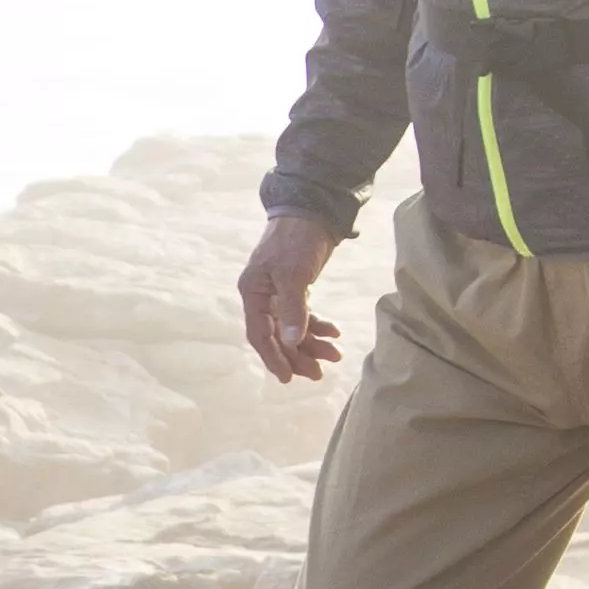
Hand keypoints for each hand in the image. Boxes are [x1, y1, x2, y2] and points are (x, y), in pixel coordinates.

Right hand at [238, 212, 348, 383]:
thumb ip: (292, 310)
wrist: (312, 209)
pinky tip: (334, 332)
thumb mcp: (294, 275)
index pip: (260, 334)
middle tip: (319, 373)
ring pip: (292, 328)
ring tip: (335, 355)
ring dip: (312, 343)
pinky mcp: (296, 288)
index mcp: (253, 292)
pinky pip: (303, 316)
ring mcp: (279, 293)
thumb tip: (290, 342)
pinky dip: (318, 326)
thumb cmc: (297, 240)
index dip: (273, 358)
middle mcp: (262, 296)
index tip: (288, 378)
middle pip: (277, 336)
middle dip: (298, 355)